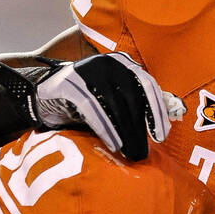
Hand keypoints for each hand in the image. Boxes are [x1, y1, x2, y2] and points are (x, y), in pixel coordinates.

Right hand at [35, 52, 184, 160]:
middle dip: (138, 127)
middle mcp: (107, 62)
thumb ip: (137, 106)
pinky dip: (105, 128)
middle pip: (132, 96)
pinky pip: (92, 107)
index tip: (162, 136)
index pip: (148, 86)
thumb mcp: (115, 101)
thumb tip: (168, 124)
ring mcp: (87, 69)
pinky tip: (113, 144)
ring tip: (128, 151)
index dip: (157, 112)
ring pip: (113, 103)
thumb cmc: (87, 103)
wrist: (47, 96)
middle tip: (142, 151)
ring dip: (123, 130)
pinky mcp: (69, 82)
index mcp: (123, 63)